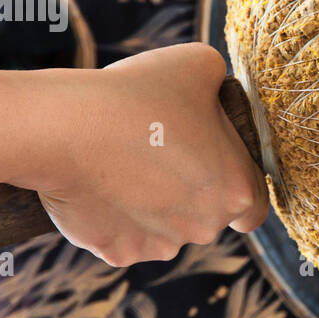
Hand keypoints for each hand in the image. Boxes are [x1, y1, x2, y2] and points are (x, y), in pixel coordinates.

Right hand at [33, 43, 268, 268]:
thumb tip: (214, 87)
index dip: (235, 185)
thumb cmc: (138, 95)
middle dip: (189, 192)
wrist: (65, 130)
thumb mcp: (198, 64)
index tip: (211, 167)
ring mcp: (159, 246)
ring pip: (164, 229)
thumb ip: (218, 82)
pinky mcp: (117, 253)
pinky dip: (114, 216)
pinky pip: (123, 236)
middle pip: (206, 217)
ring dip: (152, 206)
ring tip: (124, 163)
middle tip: (158, 153)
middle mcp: (204, 228)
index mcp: (236, 192)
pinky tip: (99, 184)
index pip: (253, 207)